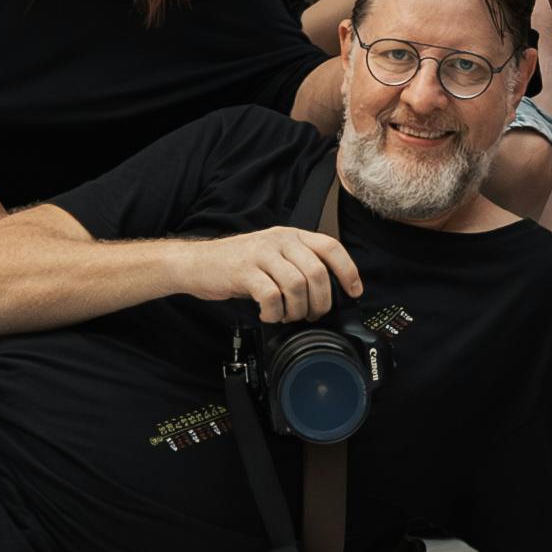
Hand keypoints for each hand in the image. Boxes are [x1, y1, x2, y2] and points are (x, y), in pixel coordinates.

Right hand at [184, 225, 360, 322]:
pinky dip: (275, 313)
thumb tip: (327, 292)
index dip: (348, 271)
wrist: (197, 263)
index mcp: (291, 235)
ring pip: (297, 285)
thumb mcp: (272, 255)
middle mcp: (279, 240)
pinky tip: (269, 315)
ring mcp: (261, 254)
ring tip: (288, 315)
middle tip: (312, 315)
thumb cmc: (238, 264)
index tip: (354, 292)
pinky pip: (271, 296)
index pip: (331, 247)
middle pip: (317, 272)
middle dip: (321, 302)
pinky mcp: (244, 272)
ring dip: (297, 309)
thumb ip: (296, 265)